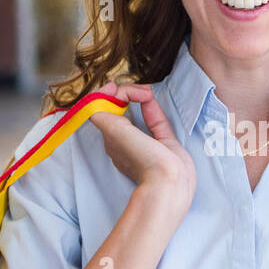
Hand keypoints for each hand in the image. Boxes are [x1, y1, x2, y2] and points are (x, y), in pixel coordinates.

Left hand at [88, 81, 195, 211]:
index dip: (108, 95)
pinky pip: (155, 118)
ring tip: (145, 92)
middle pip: (121, 109)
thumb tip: (99, 97)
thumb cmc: (141, 160)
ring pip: (139, 111)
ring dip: (139, 96)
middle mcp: (127, 140)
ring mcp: (146, 140)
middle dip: (126, 93)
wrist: (168, 180)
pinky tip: (150, 97)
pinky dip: (152, 106)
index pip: (104, 110)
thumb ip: (101, 113)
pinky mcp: (165, 140)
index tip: (115, 87)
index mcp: (112, 140)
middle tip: (137, 90)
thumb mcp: (113, 132)